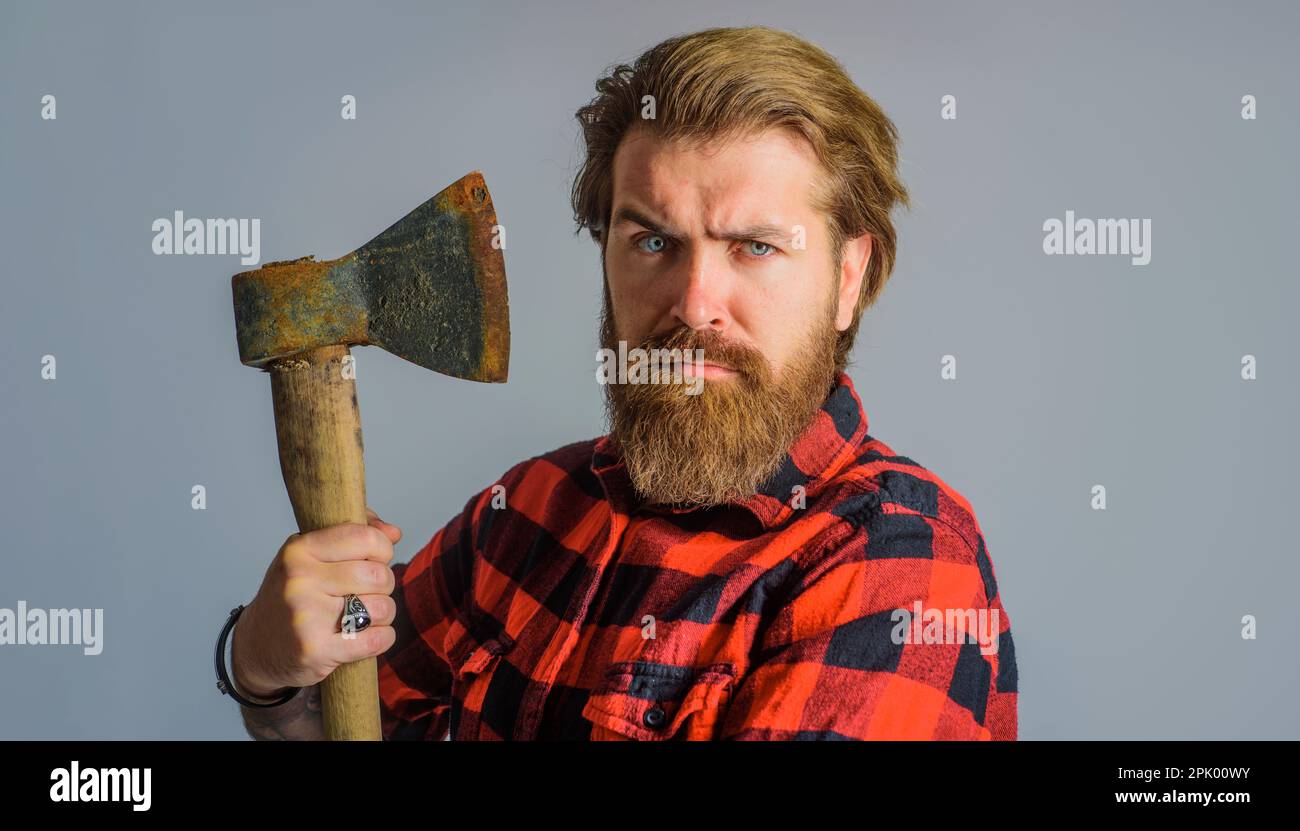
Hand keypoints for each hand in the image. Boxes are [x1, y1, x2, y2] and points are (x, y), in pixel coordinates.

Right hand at [230, 507, 402, 698]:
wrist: (256, 648)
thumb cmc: (292, 596)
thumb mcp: (309, 556)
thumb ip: (352, 535)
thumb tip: (393, 533)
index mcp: (299, 550)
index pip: (366, 537)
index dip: (382, 549)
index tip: (374, 560)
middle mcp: (300, 580)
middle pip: (378, 575)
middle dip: (384, 585)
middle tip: (368, 592)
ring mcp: (307, 616)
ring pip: (382, 607)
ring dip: (384, 614)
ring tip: (365, 616)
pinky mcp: (317, 650)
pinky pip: (377, 639)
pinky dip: (383, 638)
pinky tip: (366, 636)